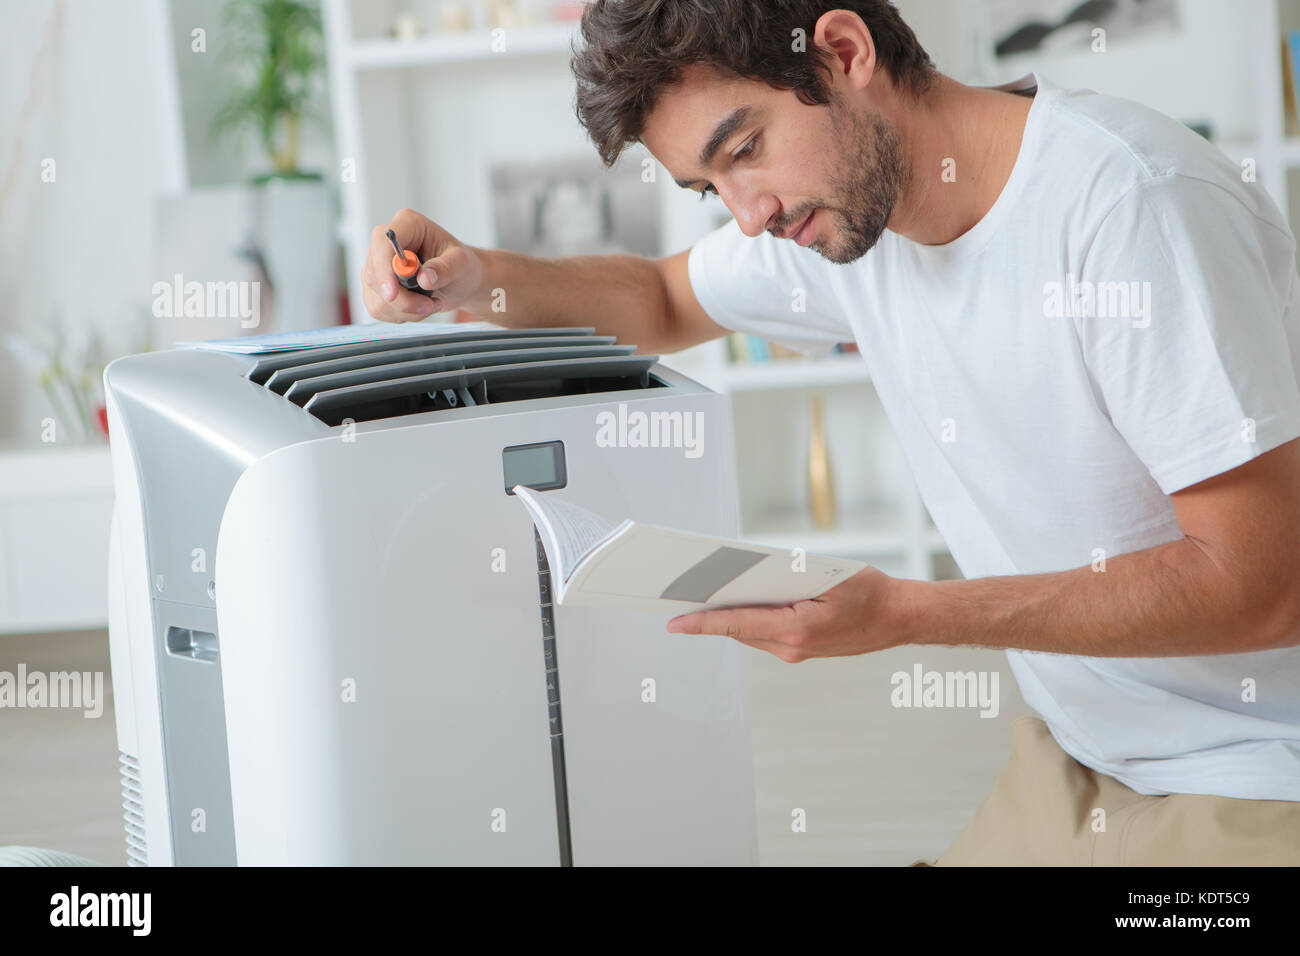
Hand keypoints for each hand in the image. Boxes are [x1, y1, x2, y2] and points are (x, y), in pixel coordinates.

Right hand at [362, 208, 485, 322]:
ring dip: (407, 309)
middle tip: (430, 303)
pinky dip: (402, 315)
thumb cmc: (460, 265)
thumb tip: (425, 278)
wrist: (459, 281)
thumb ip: (445, 268)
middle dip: (403, 299)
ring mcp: (377, 266)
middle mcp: (386, 243)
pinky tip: (418, 306)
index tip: (392, 294)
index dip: (383, 269)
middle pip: (375, 275)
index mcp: (407, 225)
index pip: (382, 244)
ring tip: (430, 302)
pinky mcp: (375, 287)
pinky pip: (379, 309)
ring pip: (378, 298)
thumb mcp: (461, 263)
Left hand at [665, 567, 905, 661]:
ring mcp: (795, 652)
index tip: (674, 623)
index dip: (702, 623)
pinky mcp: (799, 650)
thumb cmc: (870, 593)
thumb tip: (750, 574)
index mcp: (797, 630)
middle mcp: (792, 647)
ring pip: (749, 632)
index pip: (738, 624)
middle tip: (679, 595)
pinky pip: (764, 633)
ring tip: (701, 594)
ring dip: (729, 616)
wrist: (899, 618)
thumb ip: (789, 576)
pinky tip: (740, 600)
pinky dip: (750, 618)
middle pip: (738, 628)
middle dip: (710, 614)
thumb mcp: (830, 575)